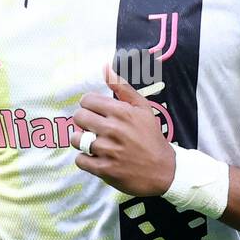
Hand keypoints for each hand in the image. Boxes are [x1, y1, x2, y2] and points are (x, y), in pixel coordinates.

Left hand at [70, 63, 176, 196]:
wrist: (163, 170)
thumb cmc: (151, 137)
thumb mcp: (143, 108)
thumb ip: (123, 88)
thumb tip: (106, 68)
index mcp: (121, 112)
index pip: (87, 100)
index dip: (89, 105)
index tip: (95, 112)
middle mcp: (113, 129)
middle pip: (78, 117)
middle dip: (83, 121)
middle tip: (93, 127)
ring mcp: (107, 150)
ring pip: (76, 139)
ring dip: (82, 140)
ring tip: (93, 142)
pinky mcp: (104, 169)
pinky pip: (80, 160)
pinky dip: (85, 159)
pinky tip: (96, 157)